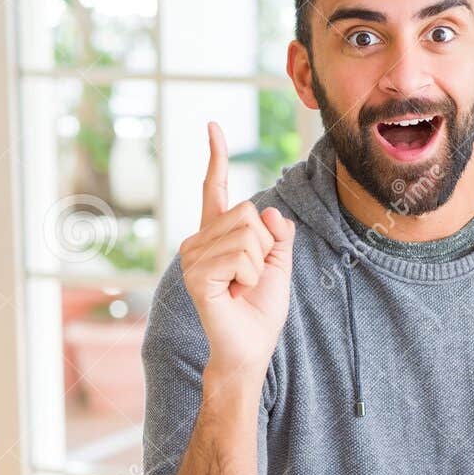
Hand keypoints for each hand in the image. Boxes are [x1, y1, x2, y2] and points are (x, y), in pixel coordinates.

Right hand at [178, 122, 294, 387]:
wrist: (249, 348)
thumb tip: (269, 211)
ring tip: (241, 287)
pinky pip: (238, 256)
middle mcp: (200, 240)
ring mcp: (193, 256)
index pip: (216, 189)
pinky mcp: (195, 275)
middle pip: (248, 212)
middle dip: (265, 246)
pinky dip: (249, 276)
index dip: (216, 158)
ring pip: (246, 234)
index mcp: (219, 235)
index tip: (213, 126)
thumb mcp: (279, 265)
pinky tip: (234, 293)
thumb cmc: (260, 310)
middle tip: (251, 276)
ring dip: (258, 264)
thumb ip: (278, 235)